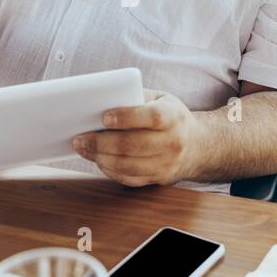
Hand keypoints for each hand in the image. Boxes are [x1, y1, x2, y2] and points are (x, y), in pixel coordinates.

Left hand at [72, 90, 203, 186]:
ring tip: (83, 148)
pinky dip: (109, 170)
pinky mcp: (158, 179)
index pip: (151, 117)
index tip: (105, 117)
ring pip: (127, 165)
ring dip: (100, 158)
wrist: (196, 145)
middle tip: (80, 138)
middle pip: (133, 145)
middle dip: (101, 142)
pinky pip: (129, 178)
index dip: (127, 117)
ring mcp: (167, 164)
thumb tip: (101, 100)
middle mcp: (173, 142)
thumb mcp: (160, 99)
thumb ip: (136, 97)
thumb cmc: (170, 117)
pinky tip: (97, 159)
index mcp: (173, 117)